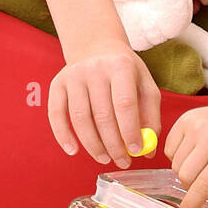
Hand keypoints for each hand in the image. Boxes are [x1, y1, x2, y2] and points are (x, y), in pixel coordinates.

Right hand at [48, 40, 160, 167]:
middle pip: (103, 115)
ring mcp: (74, 76)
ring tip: (104, 158)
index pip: (125, 104)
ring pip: (80, 119)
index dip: (130, 131)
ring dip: (92, 145)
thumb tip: (150, 149)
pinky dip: (63, 136)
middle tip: (122, 161)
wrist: (96, 46)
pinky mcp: (57, 83)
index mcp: (121, 66)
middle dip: (113, 144)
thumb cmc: (125, 71)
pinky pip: (56, 114)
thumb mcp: (145, 84)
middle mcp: (95, 69)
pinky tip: (73, 151)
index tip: (136, 151)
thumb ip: (151, 115)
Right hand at [164, 100, 207, 207]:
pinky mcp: (185, 119)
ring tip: (202, 163)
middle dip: (190, 185)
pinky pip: (169, 147)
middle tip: (204, 179)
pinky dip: (177, 155)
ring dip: (184, 170)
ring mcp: (196, 126)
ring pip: (175, 164)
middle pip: (184, 176)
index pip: (201, 187)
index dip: (190, 204)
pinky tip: (193, 151)